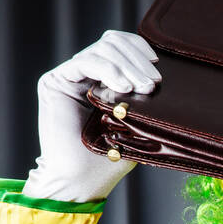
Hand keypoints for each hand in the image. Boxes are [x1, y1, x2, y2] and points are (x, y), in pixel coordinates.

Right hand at [22, 30, 161, 202]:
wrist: (79, 181)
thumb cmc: (108, 162)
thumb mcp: (137, 128)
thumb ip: (146, 104)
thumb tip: (167, 85)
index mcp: (104, 80)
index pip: (122, 47)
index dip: (140, 49)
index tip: (158, 69)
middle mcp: (86, 74)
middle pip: (113, 42)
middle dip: (137, 59)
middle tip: (153, 83)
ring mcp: (69, 76)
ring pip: (102, 49)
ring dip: (127, 65)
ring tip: (142, 88)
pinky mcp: (55, 81)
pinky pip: (84, 62)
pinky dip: (108, 71)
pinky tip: (123, 88)